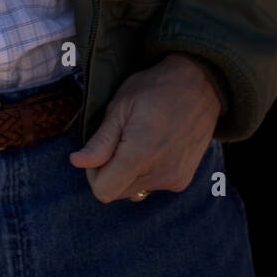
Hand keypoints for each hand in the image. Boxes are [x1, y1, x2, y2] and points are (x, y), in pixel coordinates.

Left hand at [68, 54, 221, 201]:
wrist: (200, 85)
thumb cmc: (155, 88)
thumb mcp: (121, 107)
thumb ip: (101, 141)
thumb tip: (76, 162)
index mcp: (141, 155)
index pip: (103, 190)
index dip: (93, 172)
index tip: (100, 149)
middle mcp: (160, 175)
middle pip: (117, 191)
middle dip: (110, 170)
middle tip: (119, 138)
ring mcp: (174, 180)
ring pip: (134, 189)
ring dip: (128, 171)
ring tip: (139, 138)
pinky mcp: (183, 180)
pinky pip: (152, 185)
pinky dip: (145, 172)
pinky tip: (154, 146)